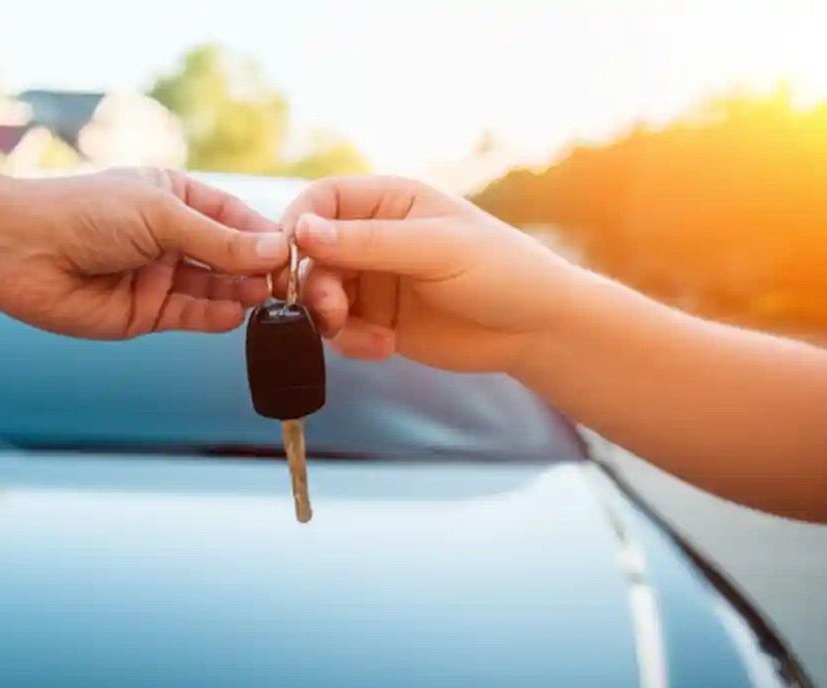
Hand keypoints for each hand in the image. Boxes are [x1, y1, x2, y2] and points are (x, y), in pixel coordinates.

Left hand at [0, 168, 287, 338]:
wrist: (22, 252)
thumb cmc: (85, 213)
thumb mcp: (162, 216)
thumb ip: (219, 240)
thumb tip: (276, 250)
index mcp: (174, 197)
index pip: (233, 218)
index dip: (262, 235)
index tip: (292, 251)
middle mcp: (169, 236)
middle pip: (228, 256)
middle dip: (256, 268)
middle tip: (286, 282)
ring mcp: (158, 275)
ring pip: (214, 289)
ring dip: (241, 293)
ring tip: (267, 298)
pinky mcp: (145, 312)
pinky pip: (191, 315)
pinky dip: (215, 316)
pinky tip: (237, 314)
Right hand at [283, 176, 580, 372]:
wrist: (536, 330)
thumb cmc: (501, 271)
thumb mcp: (436, 249)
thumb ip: (368, 242)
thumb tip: (302, 230)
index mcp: (388, 202)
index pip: (322, 200)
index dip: (298, 225)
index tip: (290, 256)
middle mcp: (373, 238)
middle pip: (311, 253)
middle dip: (314, 284)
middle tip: (331, 311)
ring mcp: (373, 280)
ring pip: (319, 296)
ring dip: (329, 319)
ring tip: (365, 335)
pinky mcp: (376, 320)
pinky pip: (339, 330)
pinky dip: (351, 342)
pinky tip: (384, 348)